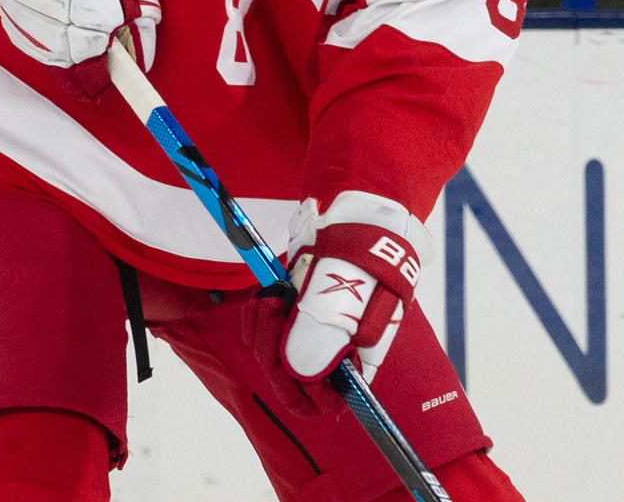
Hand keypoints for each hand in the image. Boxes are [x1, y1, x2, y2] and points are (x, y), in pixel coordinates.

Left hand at [280, 191, 432, 386]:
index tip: (287, 360)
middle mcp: (333, 354)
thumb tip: (300, 376)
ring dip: (263, 332)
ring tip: (270, 301)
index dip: (302, 391)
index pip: (323, 401)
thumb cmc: (364, 263)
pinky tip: (266, 298)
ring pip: (274, 356)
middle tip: (272, 314)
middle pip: (291, 380)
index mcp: (356, 362)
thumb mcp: (346, 305)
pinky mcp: (294, 313)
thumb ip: (321, 344)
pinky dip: (260, 319)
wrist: (362, 221)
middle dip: (273, 350)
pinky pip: (266, 332)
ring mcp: (312, 333)